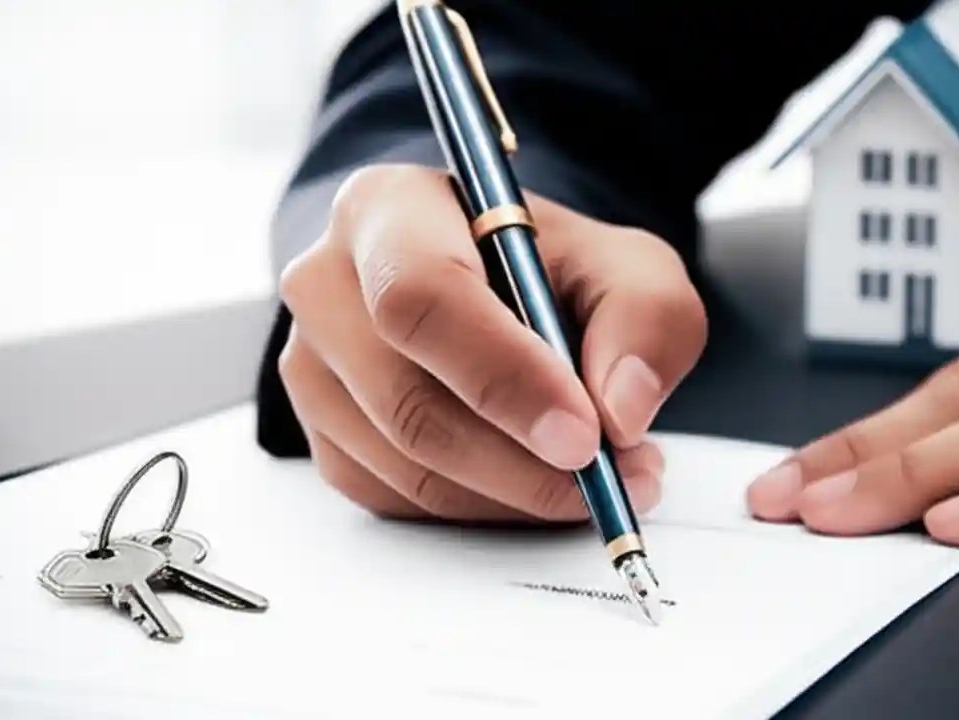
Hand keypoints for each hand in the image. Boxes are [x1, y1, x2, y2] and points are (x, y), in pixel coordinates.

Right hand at [277, 165, 706, 522]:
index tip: (585, 434)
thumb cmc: (546, 267)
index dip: (504, 376)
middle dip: (524, 460)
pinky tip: (539, 480)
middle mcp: (328, 284)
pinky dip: (485, 508)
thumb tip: (621, 410)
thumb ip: (645, 316)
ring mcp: (313, 368)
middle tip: (612, 475)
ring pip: (407, 465)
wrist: (494, 288)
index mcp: (389, 210)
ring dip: (518, 492)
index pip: (422, 295)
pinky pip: (401, 501)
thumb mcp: (626, 263)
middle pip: (407, 398)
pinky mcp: (327, 437)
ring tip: (601, 475)